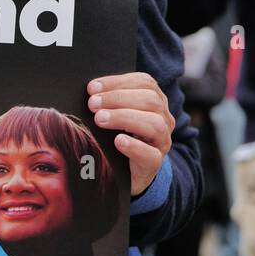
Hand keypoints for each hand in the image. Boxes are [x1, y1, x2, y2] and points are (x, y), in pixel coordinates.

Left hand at [87, 72, 174, 196]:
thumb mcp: (115, 116)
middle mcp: (163, 119)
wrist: (126, 173)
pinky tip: (118, 141)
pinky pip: (151, 155)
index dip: (118, 82)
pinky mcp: (154, 164)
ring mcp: (162, 142)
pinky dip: (134, 147)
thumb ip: (108, 102)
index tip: (93, 87)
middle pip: (151, 101)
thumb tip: (90, 92)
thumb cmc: (117, 138)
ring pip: (154, 124)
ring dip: (124, 118)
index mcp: (155, 101)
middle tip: (93, 104)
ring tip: (100, 119)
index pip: (144, 83)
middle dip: (118, 99)